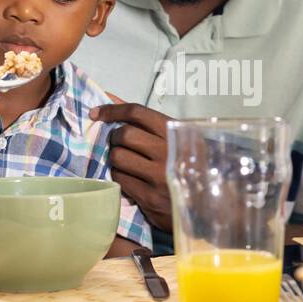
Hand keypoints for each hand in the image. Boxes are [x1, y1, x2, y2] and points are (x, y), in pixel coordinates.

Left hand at [90, 102, 173, 231]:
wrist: (207, 204)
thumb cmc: (186, 165)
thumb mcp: (175, 138)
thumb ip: (144, 119)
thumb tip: (109, 97)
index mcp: (176, 132)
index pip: (138, 112)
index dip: (112, 110)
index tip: (96, 113)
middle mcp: (168, 151)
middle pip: (124, 134)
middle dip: (115, 138)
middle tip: (119, 144)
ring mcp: (159, 175)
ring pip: (118, 157)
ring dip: (115, 159)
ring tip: (126, 163)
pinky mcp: (149, 197)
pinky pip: (120, 179)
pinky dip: (120, 176)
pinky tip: (131, 179)